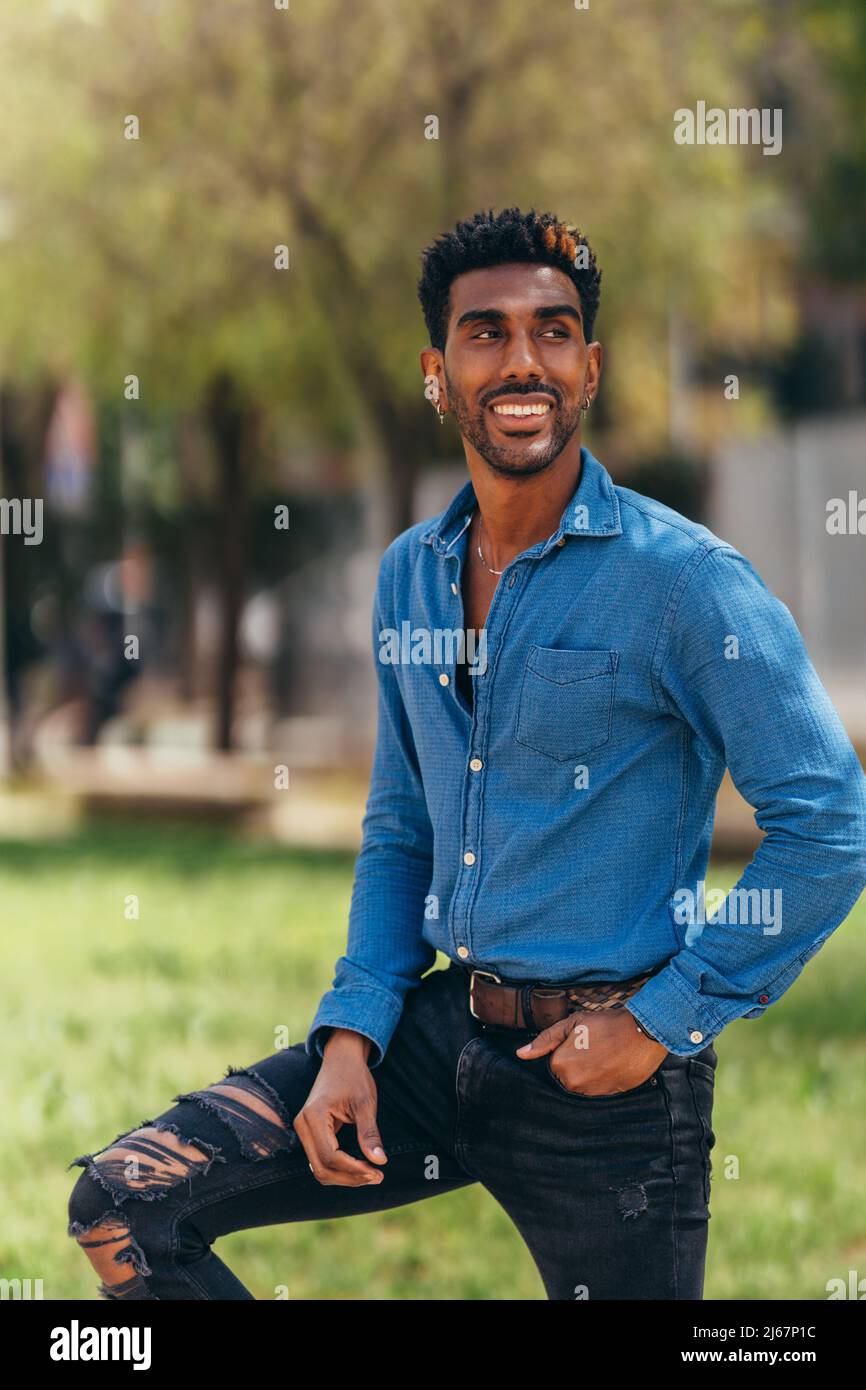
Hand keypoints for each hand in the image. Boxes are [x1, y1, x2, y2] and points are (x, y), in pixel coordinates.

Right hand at [292, 1029, 387, 1185]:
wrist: (341, 1058)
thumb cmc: (354, 1076)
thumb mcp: (365, 1103)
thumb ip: (369, 1133)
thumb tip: (380, 1161)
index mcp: (313, 1116)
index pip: (330, 1156)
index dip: (354, 1169)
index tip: (377, 1171)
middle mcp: (302, 1125)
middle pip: (321, 1168)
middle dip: (349, 1178)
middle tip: (377, 1176)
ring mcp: (303, 1130)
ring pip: (319, 1168)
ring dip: (344, 1177)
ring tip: (371, 1174)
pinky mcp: (309, 1133)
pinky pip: (320, 1159)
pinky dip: (339, 1168)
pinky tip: (360, 1167)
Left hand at [515, 1007, 668, 1095]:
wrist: (642, 1034)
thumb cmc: (607, 1025)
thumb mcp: (572, 1024)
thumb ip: (545, 1040)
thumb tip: (520, 1054)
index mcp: (560, 1065)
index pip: (554, 1062)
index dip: (567, 1049)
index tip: (581, 1040)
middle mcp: (573, 1084)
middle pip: (567, 1075)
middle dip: (576, 1062)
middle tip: (594, 1046)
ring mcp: (592, 1092)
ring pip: (583, 1083)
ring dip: (590, 1072)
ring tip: (605, 1054)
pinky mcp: (609, 1096)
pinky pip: (598, 1089)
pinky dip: (603, 1078)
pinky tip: (613, 1063)